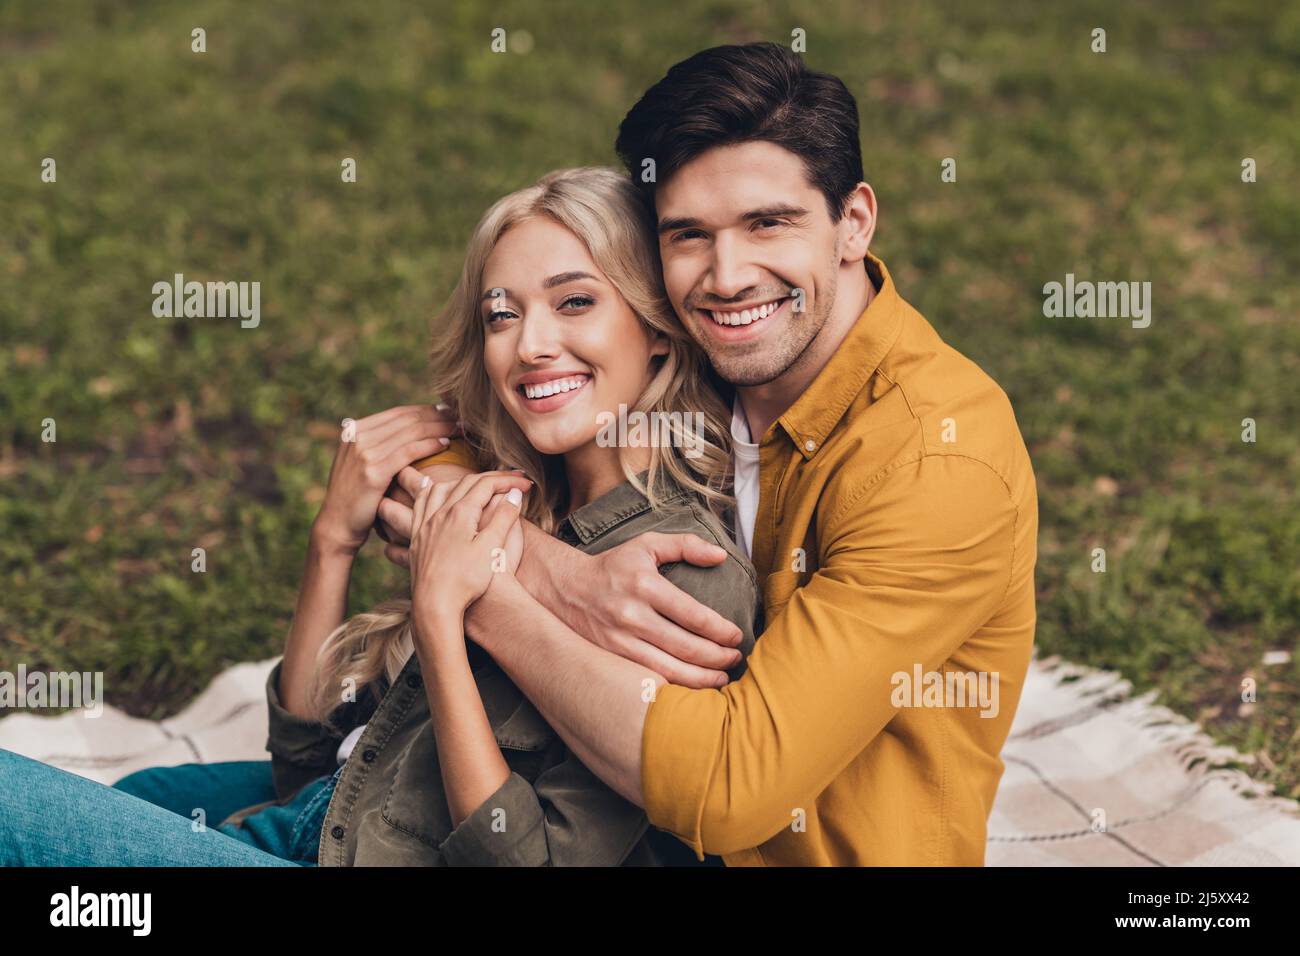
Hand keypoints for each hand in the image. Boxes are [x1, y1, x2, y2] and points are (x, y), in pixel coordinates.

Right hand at [311, 404, 461, 554]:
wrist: (337, 524)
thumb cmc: (358, 496)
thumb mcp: (363, 462)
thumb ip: (380, 444)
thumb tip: (414, 428)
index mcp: (354, 430)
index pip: (398, 413)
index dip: (427, 410)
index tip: (449, 412)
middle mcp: (357, 436)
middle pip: (407, 419)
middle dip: (437, 416)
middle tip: (461, 416)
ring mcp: (363, 452)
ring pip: (411, 432)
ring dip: (440, 427)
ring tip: (460, 428)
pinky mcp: (372, 470)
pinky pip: (409, 451)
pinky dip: (430, 444)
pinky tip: (446, 443)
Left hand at [377, 465, 529, 568]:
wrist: (436, 606)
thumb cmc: (467, 580)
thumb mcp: (493, 548)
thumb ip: (504, 517)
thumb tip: (514, 494)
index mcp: (461, 513)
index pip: (487, 485)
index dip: (509, 481)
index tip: (527, 484)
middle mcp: (440, 514)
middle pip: (466, 483)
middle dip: (491, 478)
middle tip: (511, 480)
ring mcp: (426, 525)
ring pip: (439, 489)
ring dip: (460, 481)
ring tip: (473, 480)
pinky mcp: (418, 539)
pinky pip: (420, 506)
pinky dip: (428, 492)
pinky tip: (428, 490)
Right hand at [547, 533, 745, 688]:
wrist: (566, 588)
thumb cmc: (614, 566)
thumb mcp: (647, 544)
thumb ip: (686, 545)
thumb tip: (721, 556)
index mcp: (646, 585)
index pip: (694, 615)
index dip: (721, 630)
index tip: (737, 635)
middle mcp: (633, 614)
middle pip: (687, 647)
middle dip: (718, 657)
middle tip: (736, 658)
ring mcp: (621, 640)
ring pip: (670, 669)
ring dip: (702, 678)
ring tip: (722, 677)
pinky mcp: (612, 657)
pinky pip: (650, 677)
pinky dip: (676, 685)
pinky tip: (693, 685)